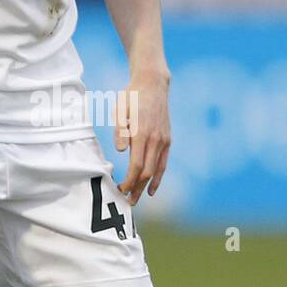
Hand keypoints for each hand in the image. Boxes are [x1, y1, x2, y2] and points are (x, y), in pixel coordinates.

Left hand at [115, 72, 170, 204]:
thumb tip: (120, 151)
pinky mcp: (168, 139)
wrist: (153, 83)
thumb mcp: (119, 109)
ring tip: (137, 199)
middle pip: (147, 173)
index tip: (120, 189)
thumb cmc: (131, 97)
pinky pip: (164, 163)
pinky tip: (152, 188)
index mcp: (142, 133)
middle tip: (127, 202)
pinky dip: (158, 178)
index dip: (129, 181)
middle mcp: (155, 139)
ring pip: (157, 170)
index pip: (136, 166)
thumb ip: (120, 130)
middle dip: (136, 189)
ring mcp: (163, 140)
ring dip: (147, 187)